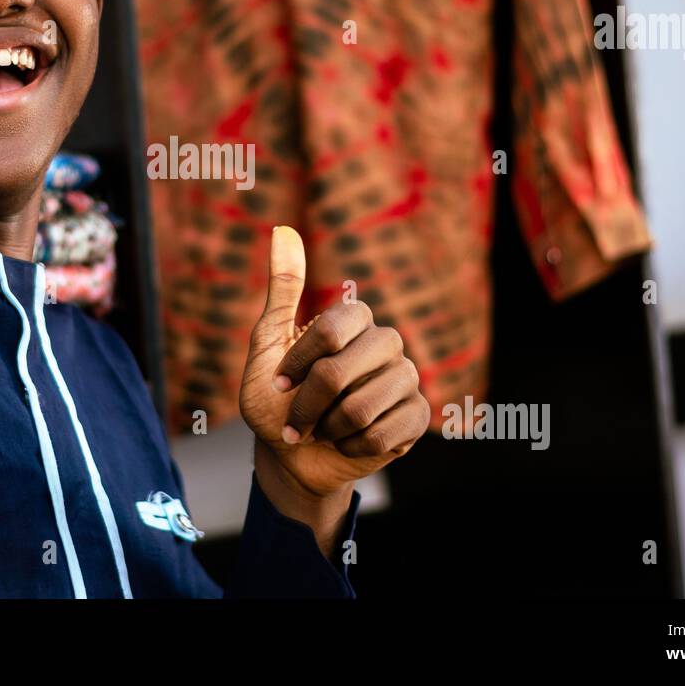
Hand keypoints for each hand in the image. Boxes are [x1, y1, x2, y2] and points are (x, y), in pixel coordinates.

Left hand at [240, 227, 429, 500]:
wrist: (293, 456)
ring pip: (360, 408)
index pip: (329, 330)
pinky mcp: (417, 416)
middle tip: (296, 420)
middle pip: (339, 373)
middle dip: (306, 405)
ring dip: (327, 429)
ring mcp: (406, 379)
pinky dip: (351, 447)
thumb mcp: (267, 344)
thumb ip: (282, 289)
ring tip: (323, 429)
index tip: (278, 384)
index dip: (297, 364)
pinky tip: (347, 443)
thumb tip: (281, 229)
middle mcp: (386, 342)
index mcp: (354, 319)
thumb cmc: (276, 399)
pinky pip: (382, 435)